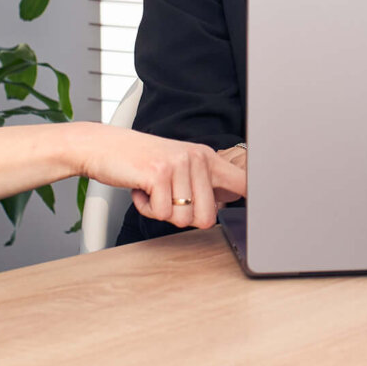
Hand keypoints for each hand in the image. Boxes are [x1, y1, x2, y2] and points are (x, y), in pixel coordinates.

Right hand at [74, 125, 246, 230]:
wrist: (102, 146)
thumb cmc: (140, 161)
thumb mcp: (178, 166)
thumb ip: (203, 183)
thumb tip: (226, 205)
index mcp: (206, 157)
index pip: (242, 181)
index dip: (254, 200)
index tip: (264, 212)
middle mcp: (197, 158)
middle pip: (207, 217)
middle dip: (183, 217)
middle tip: (167, 198)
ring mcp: (178, 165)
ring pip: (182, 219)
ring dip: (161, 212)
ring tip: (152, 190)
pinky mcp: (158, 175)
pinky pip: (160, 214)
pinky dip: (145, 208)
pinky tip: (140, 189)